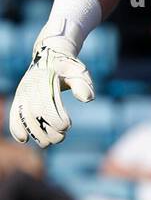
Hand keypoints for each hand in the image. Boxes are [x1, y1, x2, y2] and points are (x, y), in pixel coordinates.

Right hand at [9, 28, 94, 147]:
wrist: (50, 57)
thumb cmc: (67, 68)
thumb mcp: (78, 72)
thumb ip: (82, 84)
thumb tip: (86, 99)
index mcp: (44, 80)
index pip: (47, 104)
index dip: (56, 119)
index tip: (68, 126)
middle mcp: (29, 87)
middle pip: (36, 115)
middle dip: (49, 131)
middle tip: (62, 137)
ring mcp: (22, 94)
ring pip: (24, 119)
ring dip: (36, 135)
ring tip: (49, 142)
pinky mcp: (19, 100)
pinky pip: (14, 116)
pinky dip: (16, 129)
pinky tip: (24, 139)